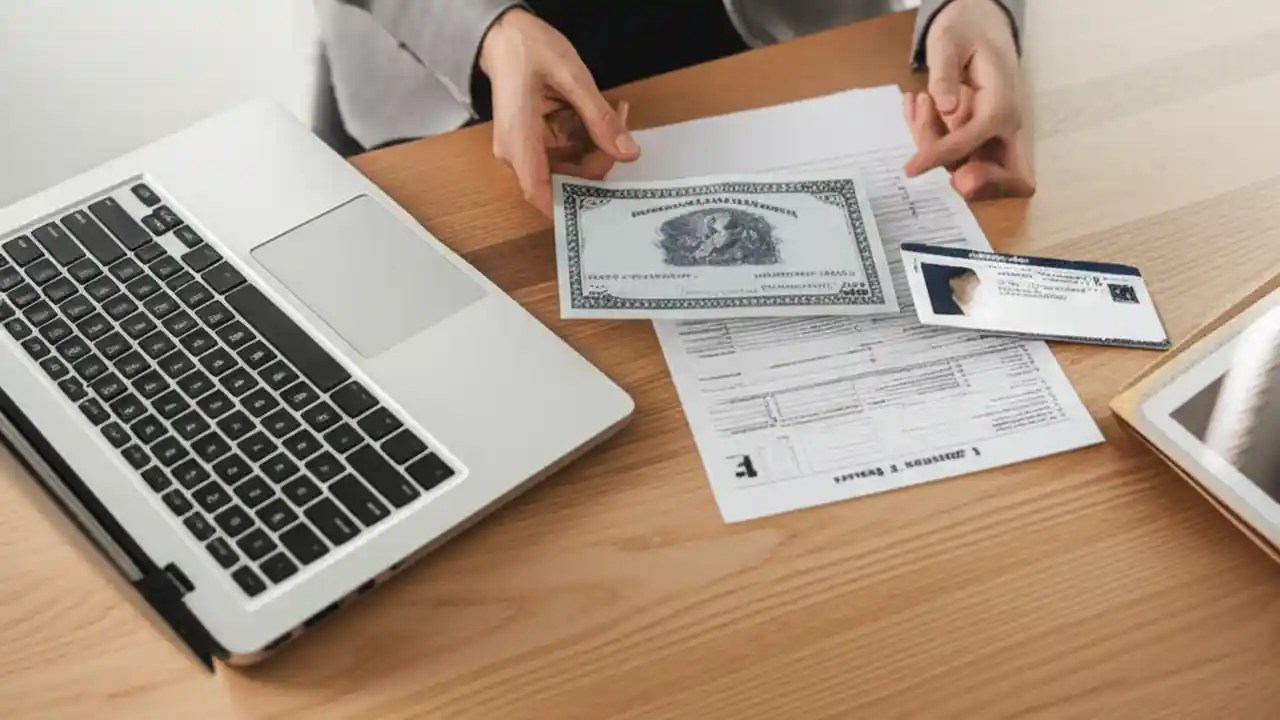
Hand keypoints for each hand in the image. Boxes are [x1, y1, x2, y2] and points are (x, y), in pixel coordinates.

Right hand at [480, 8, 639, 214]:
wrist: (503, 34)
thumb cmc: (528, 49)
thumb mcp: (571, 77)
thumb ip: (599, 117)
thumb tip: (628, 153)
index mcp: (518, 140)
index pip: (539, 191)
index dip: (571, 207)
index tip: (606, 203)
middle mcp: (518, 152)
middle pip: (564, 179)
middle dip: (599, 160)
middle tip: (620, 126)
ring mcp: (527, 149)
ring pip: (571, 166)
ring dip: (598, 146)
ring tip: (615, 111)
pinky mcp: (536, 142)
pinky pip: (567, 151)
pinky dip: (588, 137)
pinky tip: (601, 113)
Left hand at [905, 0, 1033, 199]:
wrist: (980, 26)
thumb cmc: (966, 32)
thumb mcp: (948, 43)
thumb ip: (945, 73)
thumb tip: (946, 108)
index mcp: (1001, 103)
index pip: (972, 139)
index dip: (942, 154)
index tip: (911, 168)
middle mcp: (1005, 126)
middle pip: (987, 170)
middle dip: (954, 171)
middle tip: (923, 149)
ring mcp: (995, 135)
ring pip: (966, 165)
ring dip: (932, 145)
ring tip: (915, 101)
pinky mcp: (981, 137)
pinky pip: (956, 153)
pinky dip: (929, 137)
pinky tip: (913, 105)